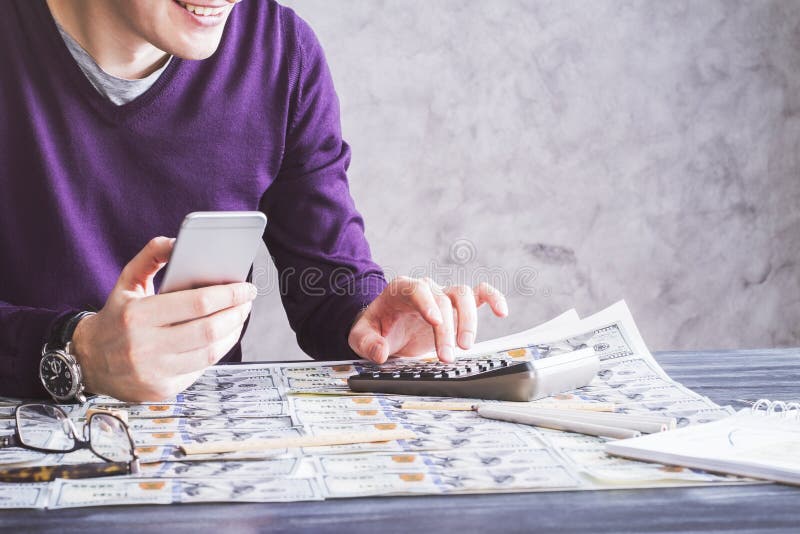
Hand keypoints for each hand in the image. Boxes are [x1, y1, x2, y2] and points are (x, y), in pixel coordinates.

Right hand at [71, 237, 256, 401]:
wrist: (88, 361)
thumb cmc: (115, 318)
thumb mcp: (126, 282)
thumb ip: (150, 257)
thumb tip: (177, 241)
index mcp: (136, 316)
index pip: (196, 303)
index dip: (228, 294)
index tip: (245, 287)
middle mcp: (144, 346)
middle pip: (208, 330)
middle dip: (236, 313)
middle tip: (247, 301)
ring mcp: (154, 372)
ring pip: (209, 353)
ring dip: (233, 333)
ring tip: (239, 317)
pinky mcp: (162, 390)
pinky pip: (201, 369)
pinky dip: (218, 351)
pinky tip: (223, 336)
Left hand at [348, 277, 507, 363]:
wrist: (385, 329)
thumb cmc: (374, 330)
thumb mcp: (360, 337)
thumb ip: (367, 343)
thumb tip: (380, 352)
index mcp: (401, 290)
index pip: (417, 290)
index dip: (428, 303)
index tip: (435, 321)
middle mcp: (425, 288)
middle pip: (443, 299)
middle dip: (447, 329)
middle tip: (446, 356)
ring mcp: (443, 295)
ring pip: (464, 296)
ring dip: (468, 321)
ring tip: (465, 347)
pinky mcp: (457, 306)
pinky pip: (479, 294)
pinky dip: (492, 298)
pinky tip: (502, 312)